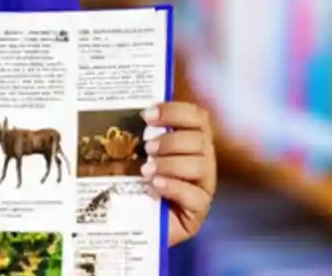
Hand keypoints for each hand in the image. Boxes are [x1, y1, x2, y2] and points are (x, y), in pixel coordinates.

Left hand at [140, 101, 215, 246]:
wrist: (133, 221)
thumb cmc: (136, 183)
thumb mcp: (136, 155)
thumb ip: (140, 135)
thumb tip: (128, 108)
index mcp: (191, 141)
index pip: (196, 117)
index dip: (174, 111)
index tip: (147, 115)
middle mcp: (203, 161)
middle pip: (200, 140)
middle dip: (171, 141)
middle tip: (147, 148)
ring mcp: (203, 187)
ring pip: (201, 165)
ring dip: (171, 164)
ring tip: (147, 170)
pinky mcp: (198, 211)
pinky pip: (196, 196)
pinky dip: (174, 186)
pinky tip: (155, 185)